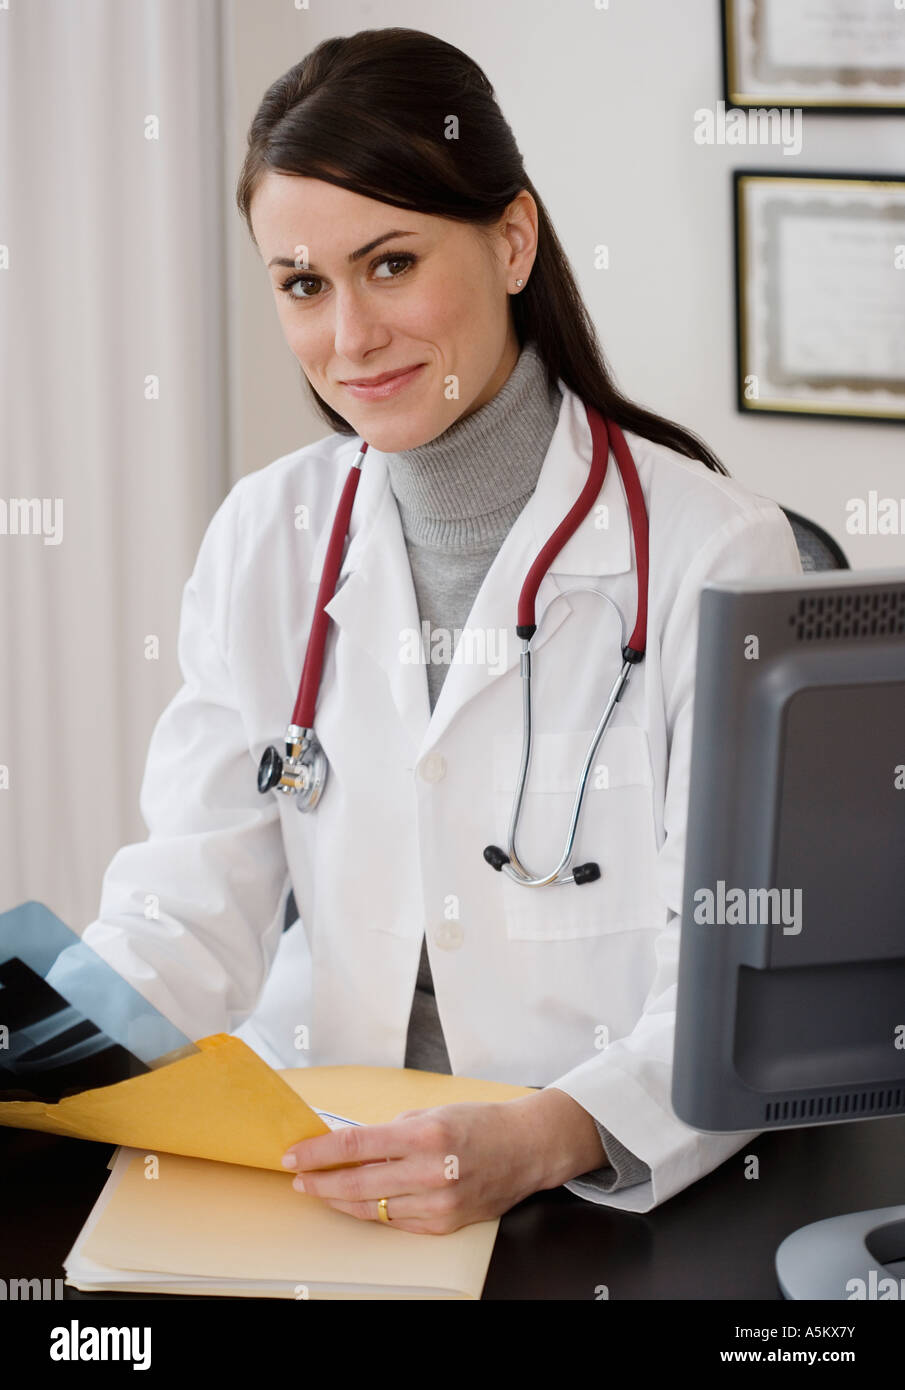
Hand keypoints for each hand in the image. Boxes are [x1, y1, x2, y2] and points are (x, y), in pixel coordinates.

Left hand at [280, 1088, 606, 1233]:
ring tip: (322, 1190)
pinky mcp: (444, 1224)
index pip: (355, 1145)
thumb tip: (350, 1145)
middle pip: (356, 1183)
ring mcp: (438, 1204)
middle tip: (299, 1177)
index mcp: (424, 1135)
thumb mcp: (431, 1113)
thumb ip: (390, 1132)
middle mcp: (430, 1172)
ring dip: (340, 1200)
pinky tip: (360, 1201)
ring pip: (371, 1209)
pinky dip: (374, 1211)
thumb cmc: (480, 1123)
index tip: (294, 1154)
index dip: (318, 1152)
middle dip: (319, 1181)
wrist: (525, 1149)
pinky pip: (396, 1222)